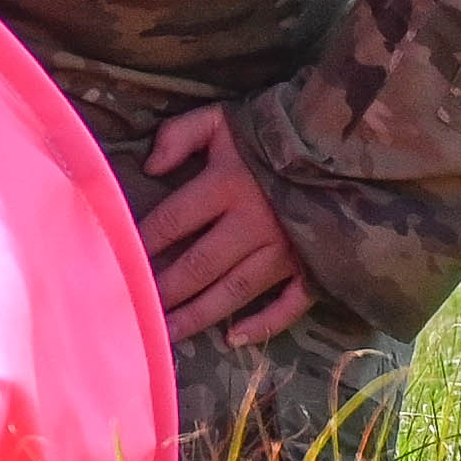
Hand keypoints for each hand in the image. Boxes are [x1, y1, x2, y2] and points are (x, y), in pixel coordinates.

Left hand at [136, 104, 312, 347]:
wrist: (342, 141)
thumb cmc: (272, 132)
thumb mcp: (222, 119)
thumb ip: (180, 135)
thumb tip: (149, 166)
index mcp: (228, 184)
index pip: (173, 220)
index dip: (144, 242)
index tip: (118, 260)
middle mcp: (254, 222)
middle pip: (199, 265)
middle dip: (165, 289)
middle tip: (133, 310)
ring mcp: (286, 249)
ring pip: (234, 291)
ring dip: (199, 316)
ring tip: (167, 333)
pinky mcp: (313, 267)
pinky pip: (288, 305)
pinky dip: (262, 325)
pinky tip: (232, 340)